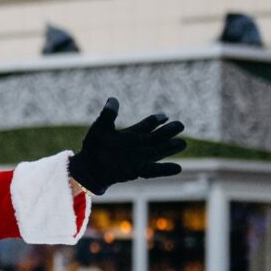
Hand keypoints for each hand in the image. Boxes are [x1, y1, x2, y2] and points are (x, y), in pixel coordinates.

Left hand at [68, 98, 186, 194]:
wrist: (88, 170)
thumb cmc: (92, 148)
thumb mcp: (100, 128)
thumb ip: (108, 115)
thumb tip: (113, 99)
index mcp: (130, 134)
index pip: (147, 125)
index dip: (156, 120)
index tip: (165, 115)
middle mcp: (137, 145)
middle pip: (157, 137)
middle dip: (168, 131)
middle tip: (180, 125)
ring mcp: (139, 158)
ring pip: (159, 151)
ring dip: (170, 148)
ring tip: (183, 143)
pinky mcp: (137, 171)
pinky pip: (154, 171)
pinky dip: (165, 169)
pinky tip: (178, 168)